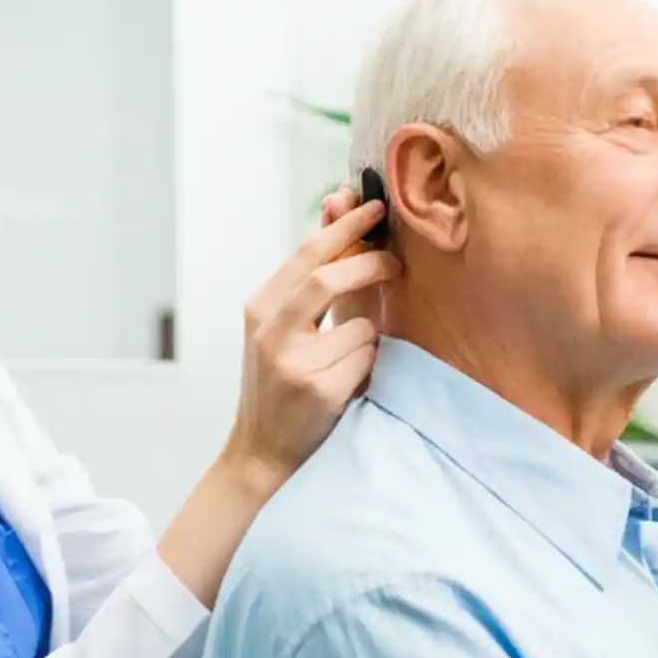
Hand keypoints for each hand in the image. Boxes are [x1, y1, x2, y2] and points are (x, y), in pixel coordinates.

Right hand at [223, 199, 400, 482]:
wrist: (262, 451)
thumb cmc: (281, 383)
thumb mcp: (284, 329)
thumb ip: (311, 279)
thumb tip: (338, 209)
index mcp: (260, 309)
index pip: (307, 254)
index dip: (346, 226)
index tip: (376, 205)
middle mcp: (270, 332)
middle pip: (327, 277)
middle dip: (371, 262)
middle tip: (397, 261)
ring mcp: (292, 363)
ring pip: (360, 324)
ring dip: (369, 336)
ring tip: (349, 360)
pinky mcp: (318, 391)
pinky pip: (367, 359)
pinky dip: (369, 366)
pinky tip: (348, 384)